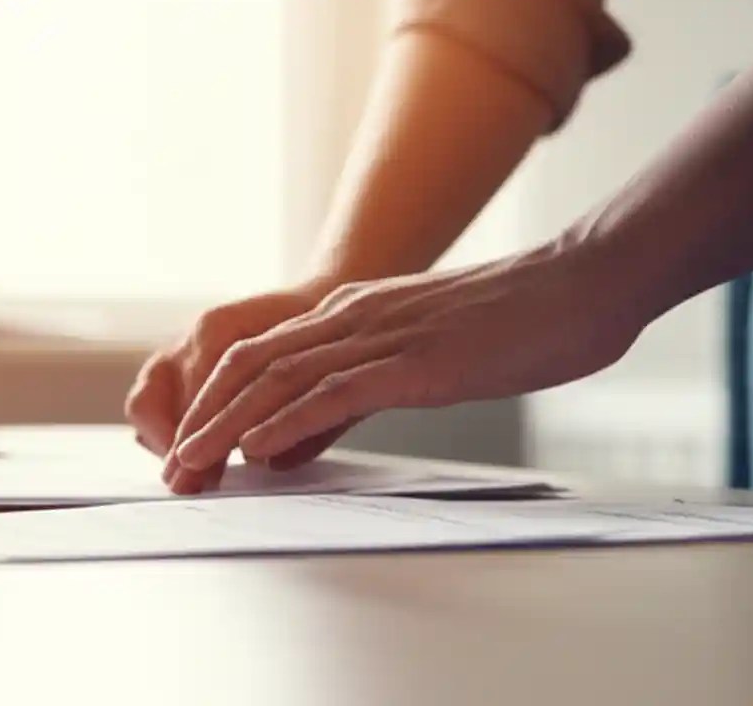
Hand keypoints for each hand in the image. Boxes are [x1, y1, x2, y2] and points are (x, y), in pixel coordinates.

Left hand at [166, 238, 652, 493]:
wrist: (580, 283)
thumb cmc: (512, 323)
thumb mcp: (418, 353)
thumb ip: (359, 386)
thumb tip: (306, 429)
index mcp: (350, 312)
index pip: (257, 356)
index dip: (213, 402)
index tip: (188, 448)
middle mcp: (351, 316)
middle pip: (249, 367)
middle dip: (202, 420)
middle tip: (172, 471)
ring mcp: (383, 334)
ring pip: (278, 379)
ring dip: (226, 427)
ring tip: (191, 468)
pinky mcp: (417, 360)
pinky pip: (336, 391)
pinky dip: (289, 421)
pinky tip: (258, 449)